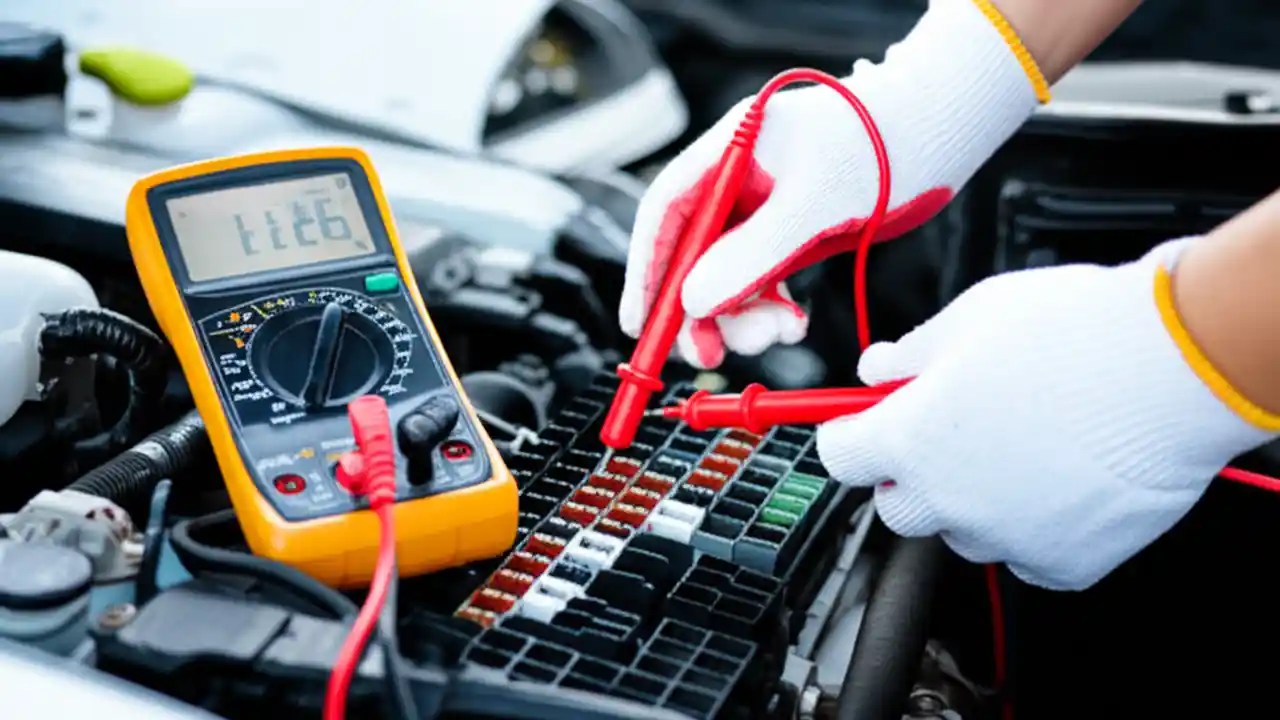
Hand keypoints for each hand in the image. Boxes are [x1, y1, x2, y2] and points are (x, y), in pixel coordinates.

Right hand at [619, 0, 1044, 367]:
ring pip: (727, 275)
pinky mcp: (789, 231)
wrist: (936, 136)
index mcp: (729, 150)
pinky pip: (760, 280)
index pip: (666, 212)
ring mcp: (763, 207)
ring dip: (741, 316)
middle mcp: (738, 179)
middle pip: (691, 252)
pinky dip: (770, 309)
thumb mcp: (814, 202)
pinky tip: (792, 324)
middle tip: (710, 354)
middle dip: (699, 309)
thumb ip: (753, 252)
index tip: (639, 322)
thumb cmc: (881, 148)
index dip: (647, 269)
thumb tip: (695, 302)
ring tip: (777, 334)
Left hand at [816, 240, 1274, 589]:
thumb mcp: (967, 317)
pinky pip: (1028, 557)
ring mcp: (1004, 537)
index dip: (851, 434)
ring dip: (975, 499)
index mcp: (908, 441)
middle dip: (911, 473)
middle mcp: (946, 501)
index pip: (840, 456)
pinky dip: (1035, 527)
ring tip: (1024, 446)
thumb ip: (909, 354)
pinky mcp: (1062, 563)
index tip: (864, 424)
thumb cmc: (1071, 334)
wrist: (1170, 368)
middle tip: (952, 431)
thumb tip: (877, 369)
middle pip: (898, 506)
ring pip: (964, 530)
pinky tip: (1061, 481)